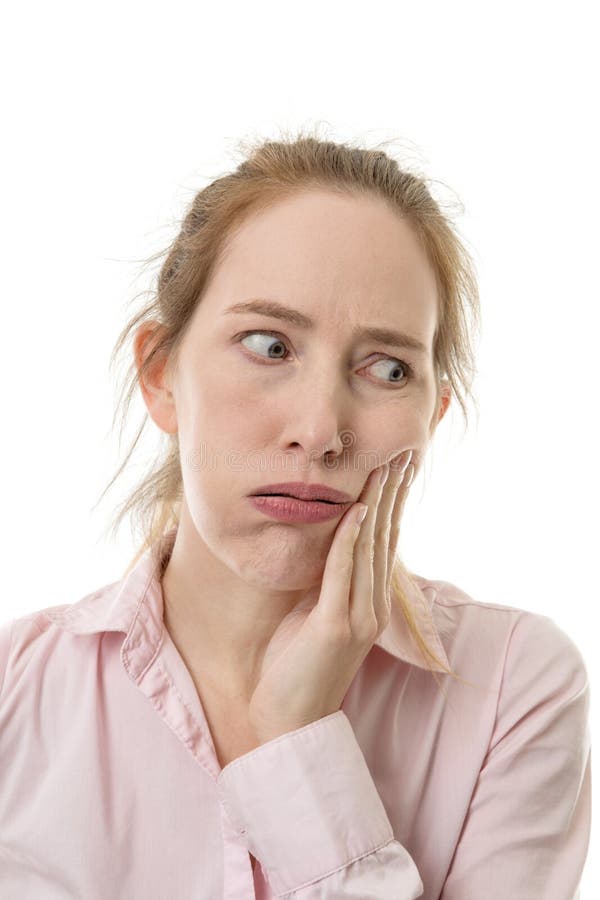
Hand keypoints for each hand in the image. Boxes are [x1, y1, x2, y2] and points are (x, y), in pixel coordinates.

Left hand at [247, 449, 414, 743]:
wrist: (288, 722)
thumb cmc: (295, 667)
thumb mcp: (315, 614)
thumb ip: (328, 582)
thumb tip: (325, 545)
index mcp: (369, 602)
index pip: (385, 542)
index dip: (393, 503)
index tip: (398, 467)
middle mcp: (373, 606)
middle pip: (387, 538)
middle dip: (395, 493)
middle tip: (405, 453)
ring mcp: (359, 617)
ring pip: (372, 549)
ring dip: (380, 505)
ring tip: (388, 468)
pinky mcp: (336, 628)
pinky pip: (343, 574)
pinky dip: (349, 540)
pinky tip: (356, 510)